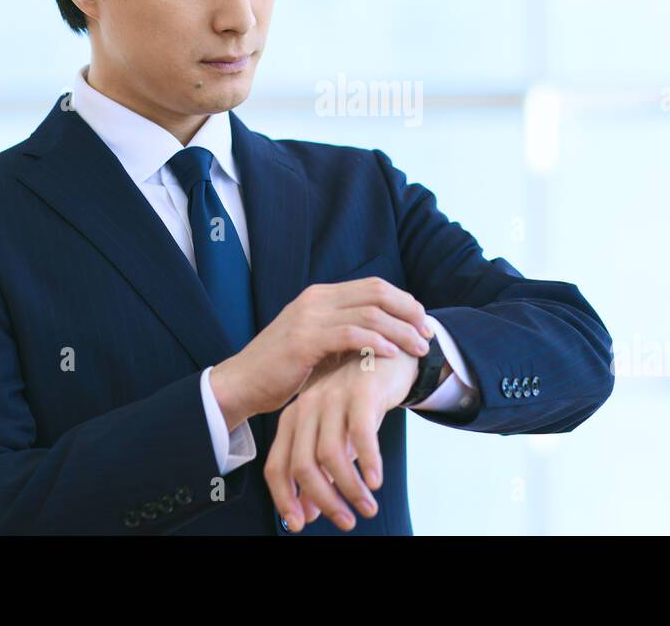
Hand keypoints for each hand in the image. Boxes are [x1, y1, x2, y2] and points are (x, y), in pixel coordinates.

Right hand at [210, 277, 432, 428]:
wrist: (241, 383)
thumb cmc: (281, 368)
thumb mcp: (314, 340)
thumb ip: (341, 331)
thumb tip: (379, 334)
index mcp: (321, 295)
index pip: (373, 287)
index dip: (403, 301)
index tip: (422, 322)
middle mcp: (316, 299)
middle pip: (377, 293)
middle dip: (408, 312)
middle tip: (428, 334)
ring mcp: (309, 317)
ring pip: (369, 314)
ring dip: (400, 330)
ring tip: (418, 348)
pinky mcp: (304, 340)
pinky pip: (350, 334)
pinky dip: (376, 341)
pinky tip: (392, 354)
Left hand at [264, 346, 419, 531]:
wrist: (388, 352)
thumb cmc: (359, 398)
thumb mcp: (335, 434)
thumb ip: (319, 470)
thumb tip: (309, 514)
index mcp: (294, 418)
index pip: (277, 466)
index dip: (285, 499)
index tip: (300, 525)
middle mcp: (308, 407)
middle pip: (303, 466)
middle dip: (324, 501)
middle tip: (347, 521)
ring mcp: (333, 398)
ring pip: (331, 455)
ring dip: (350, 488)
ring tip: (368, 506)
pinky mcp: (361, 392)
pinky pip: (360, 434)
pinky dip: (368, 462)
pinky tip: (376, 480)